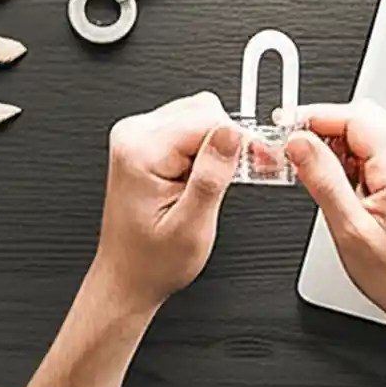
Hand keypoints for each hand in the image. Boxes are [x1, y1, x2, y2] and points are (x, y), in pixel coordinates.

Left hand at [91, 92, 241, 314]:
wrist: (128, 276)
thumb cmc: (152, 260)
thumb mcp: (191, 226)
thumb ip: (212, 176)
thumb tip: (232, 134)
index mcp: (140, 152)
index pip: (206, 120)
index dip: (239, 141)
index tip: (257, 163)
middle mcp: (134, 136)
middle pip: (204, 110)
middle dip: (228, 143)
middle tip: (235, 179)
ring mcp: (138, 136)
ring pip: (201, 114)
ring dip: (218, 146)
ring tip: (213, 184)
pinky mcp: (147, 141)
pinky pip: (190, 127)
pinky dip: (207, 148)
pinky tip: (203, 176)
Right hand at [286, 101, 385, 337]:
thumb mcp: (349, 228)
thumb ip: (322, 177)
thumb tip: (298, 141)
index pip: (352, 115)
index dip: (312, 118)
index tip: (283, 128)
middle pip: (360, 117)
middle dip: (324, 133)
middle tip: (295, 159)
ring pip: (368, 131)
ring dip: (340, 150)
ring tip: (331, 189)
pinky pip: (379, 148)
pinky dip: (356, 161)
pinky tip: (349, 191)